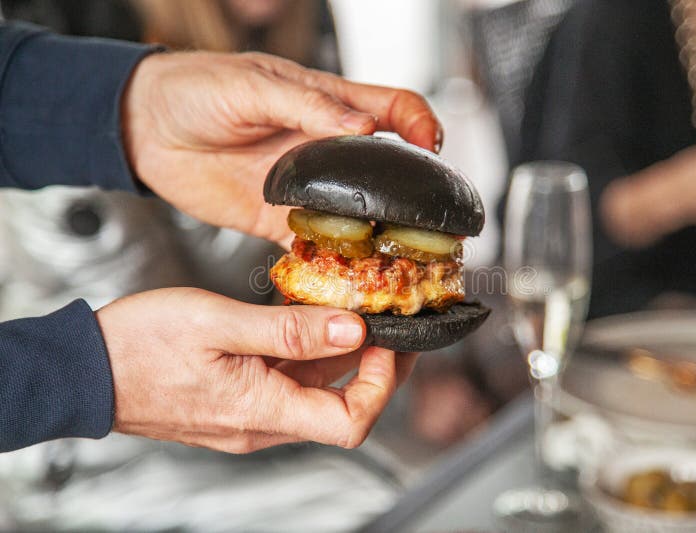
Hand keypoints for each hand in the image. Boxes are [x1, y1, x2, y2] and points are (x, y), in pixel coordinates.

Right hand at [96, 288, 417, 452]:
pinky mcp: (238, 401)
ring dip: (340, 356)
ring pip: (315, 392)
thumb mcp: (219, 324)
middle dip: (373, 366)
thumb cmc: (139, 346)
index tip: (384, 342)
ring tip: (349, 312)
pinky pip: (287, 384)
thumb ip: (289, 329)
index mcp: (262, 410)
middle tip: (385, 323)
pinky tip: (306, 322)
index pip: (351, 423)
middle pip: (341, 407)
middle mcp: (261, 423)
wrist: (85, 369)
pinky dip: (307, 356)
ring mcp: (249, 415)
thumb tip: (352, 329)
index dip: (380, 385)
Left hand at [122, 51, 441, 247]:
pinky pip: (313, 246)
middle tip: (429, 222)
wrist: (145, 129)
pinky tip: (341, 279)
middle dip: (412, 194)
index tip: (431, 149)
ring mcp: (305, 188)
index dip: (421, 124)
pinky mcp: (278, 220)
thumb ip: (307, 106)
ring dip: (377, 238)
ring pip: (356, 215)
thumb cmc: (196, 90)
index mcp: (327, 105)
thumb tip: (361, 128)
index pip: (393, 108)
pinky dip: (329, 265)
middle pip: (385, 171)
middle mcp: (325, 150)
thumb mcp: (253, 87)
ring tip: (395, 260)